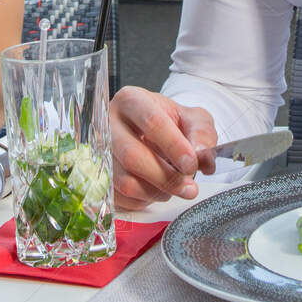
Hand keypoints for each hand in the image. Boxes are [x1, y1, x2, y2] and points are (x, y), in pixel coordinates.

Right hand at [109, 87, 218, 210]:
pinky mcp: (100, 177)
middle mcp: (109, 124)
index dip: (174, 146)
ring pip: (124, 181)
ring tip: (175, 187)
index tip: (192, 164)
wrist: (154, 132)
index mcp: (132, 101)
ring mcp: (100, 152)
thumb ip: (202, 134)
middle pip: (132, 156)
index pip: (151, 122)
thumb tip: (201, 156)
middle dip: (166, 177)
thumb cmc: (171, 123)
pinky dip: (144, 200)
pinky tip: (157, 190)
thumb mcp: (193, 119)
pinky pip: (120, 198)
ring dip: (156, 192)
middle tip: (189, 187)